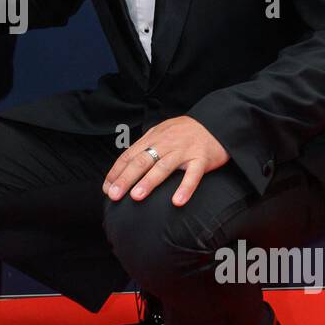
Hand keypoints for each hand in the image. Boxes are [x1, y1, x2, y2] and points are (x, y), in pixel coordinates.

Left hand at [102, 116, 228, 206]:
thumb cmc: (186, 131)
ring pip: (163, 166)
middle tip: (114, 195)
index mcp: (154, 137)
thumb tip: (126, 164)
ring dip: (149, 182)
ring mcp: (184, 151)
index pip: (130, 155)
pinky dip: (185, 188)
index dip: (117, 172)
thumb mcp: (163, 132)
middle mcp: (166, 143)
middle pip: (142, 161)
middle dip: (126, 178)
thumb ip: (146, 145)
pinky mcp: (202, 158)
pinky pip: (193, 175)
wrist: (218, 122)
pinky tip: (177, 202)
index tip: (106, 188)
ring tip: (136, 196)